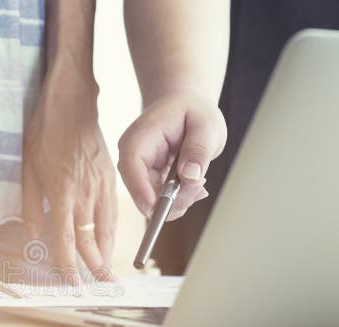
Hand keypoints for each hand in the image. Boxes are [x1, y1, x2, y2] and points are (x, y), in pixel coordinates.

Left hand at [22, 83, 117, 283]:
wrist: (71, 103)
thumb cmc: (44, 134)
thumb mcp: (28, 170)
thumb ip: (31, 207)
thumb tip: (33, 237)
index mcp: (61, 193)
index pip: (65, 240)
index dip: (68, 266)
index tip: (71, 284)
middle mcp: (84, 193)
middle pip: (91, 239)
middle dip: (94, 267)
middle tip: (99, 288)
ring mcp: (101, 186)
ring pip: (106, 228)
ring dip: (107, 253)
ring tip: (108, 274)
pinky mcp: (110, 178)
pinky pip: (113, 212)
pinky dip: (113, 231)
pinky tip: (110, 242)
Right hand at [117, 93, 226, 220]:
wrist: (185, 107)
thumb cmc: (193, 111)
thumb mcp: (207, 124)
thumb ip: (199, 148)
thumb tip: (190, 176)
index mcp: (140, 136)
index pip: (131, 164)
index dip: (140, 188)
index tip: (156, 207)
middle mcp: (132, 156)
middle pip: (139, 189)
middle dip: (169, 200)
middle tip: (200, 191)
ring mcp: (138, 170)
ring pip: (149, 200)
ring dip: (177, 201)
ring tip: (200, 182)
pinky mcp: (147, 180)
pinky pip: (158, 199)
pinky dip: (178, 199)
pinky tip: (193, 185)